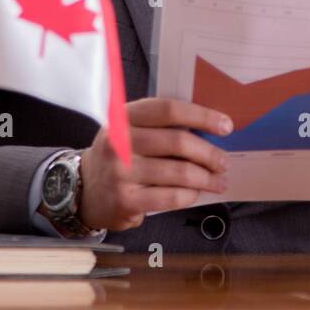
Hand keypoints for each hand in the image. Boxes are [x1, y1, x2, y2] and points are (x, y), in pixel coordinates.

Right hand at [78, 97, 232, 231]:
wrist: (84, 189)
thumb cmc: (119, 155)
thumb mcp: (129, 129)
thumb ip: (160, 124)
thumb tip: (209, 128)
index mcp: (124, 117)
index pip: (168, 110)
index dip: (202, 115)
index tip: (226, 126)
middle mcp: (120, 142)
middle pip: (178, 142)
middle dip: (209, 153)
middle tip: (223, 161)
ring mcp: (121, 172)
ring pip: (179, 173)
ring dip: (206, 178)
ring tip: (218, 181)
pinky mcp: (126, 200)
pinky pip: (171, 197)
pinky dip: (190, 195)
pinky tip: (195, 193)